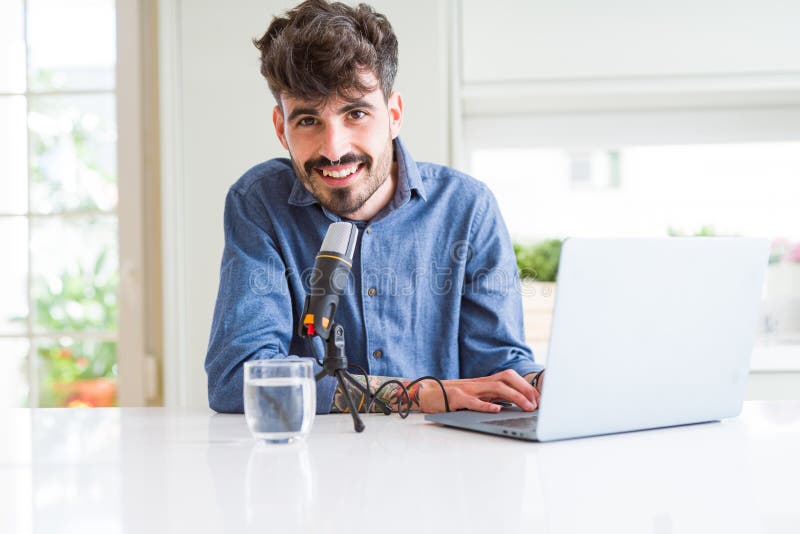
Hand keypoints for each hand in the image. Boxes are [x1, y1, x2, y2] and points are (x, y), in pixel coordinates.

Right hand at [417, 369, 539, 413]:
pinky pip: (473, 402)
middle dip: (525, 389)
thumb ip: (491, 398)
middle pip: (507, 378)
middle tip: (537, 403)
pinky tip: (497, 410)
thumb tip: (514, 405)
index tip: (540, 398)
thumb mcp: (474, 396)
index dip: (526, 386)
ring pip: (496, 387)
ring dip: (515, 397)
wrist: (425, 393)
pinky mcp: (456, 398)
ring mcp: (467, 389)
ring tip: (527, 407)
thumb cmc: (451, 397)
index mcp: (484, 383)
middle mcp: (478, 383)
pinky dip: (486, 405)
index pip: (510, 377)